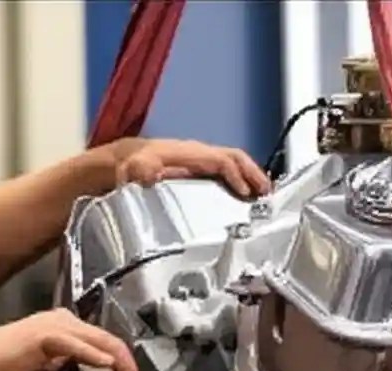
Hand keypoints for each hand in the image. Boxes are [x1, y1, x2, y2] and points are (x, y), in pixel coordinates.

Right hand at [0, 309, 144, 370]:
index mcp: (64, 331)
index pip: (107, 348)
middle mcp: (64, 323)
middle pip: (112, 344)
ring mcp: (56, 326)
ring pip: (102, 343)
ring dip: (122, 370)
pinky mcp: (44, 335)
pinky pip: (76, 344)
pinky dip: (94, 355)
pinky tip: (108, 366)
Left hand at [110, 138, 271, 198]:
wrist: (123, 163)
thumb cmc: (131, 166)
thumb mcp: (132, 168)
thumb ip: (141, 171)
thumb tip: (151, 174)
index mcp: (189, 153)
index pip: (222, 160)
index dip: (237, 176)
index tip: (247, 195)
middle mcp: (199, 154)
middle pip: (236, 158)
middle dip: (254, 175)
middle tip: (268, 195)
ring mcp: (201, 161)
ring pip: (235, 164)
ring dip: (252, 178)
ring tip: (265, 197)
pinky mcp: (200, 170)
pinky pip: (228, 171)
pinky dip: (242, 181)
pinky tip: (247, 197)